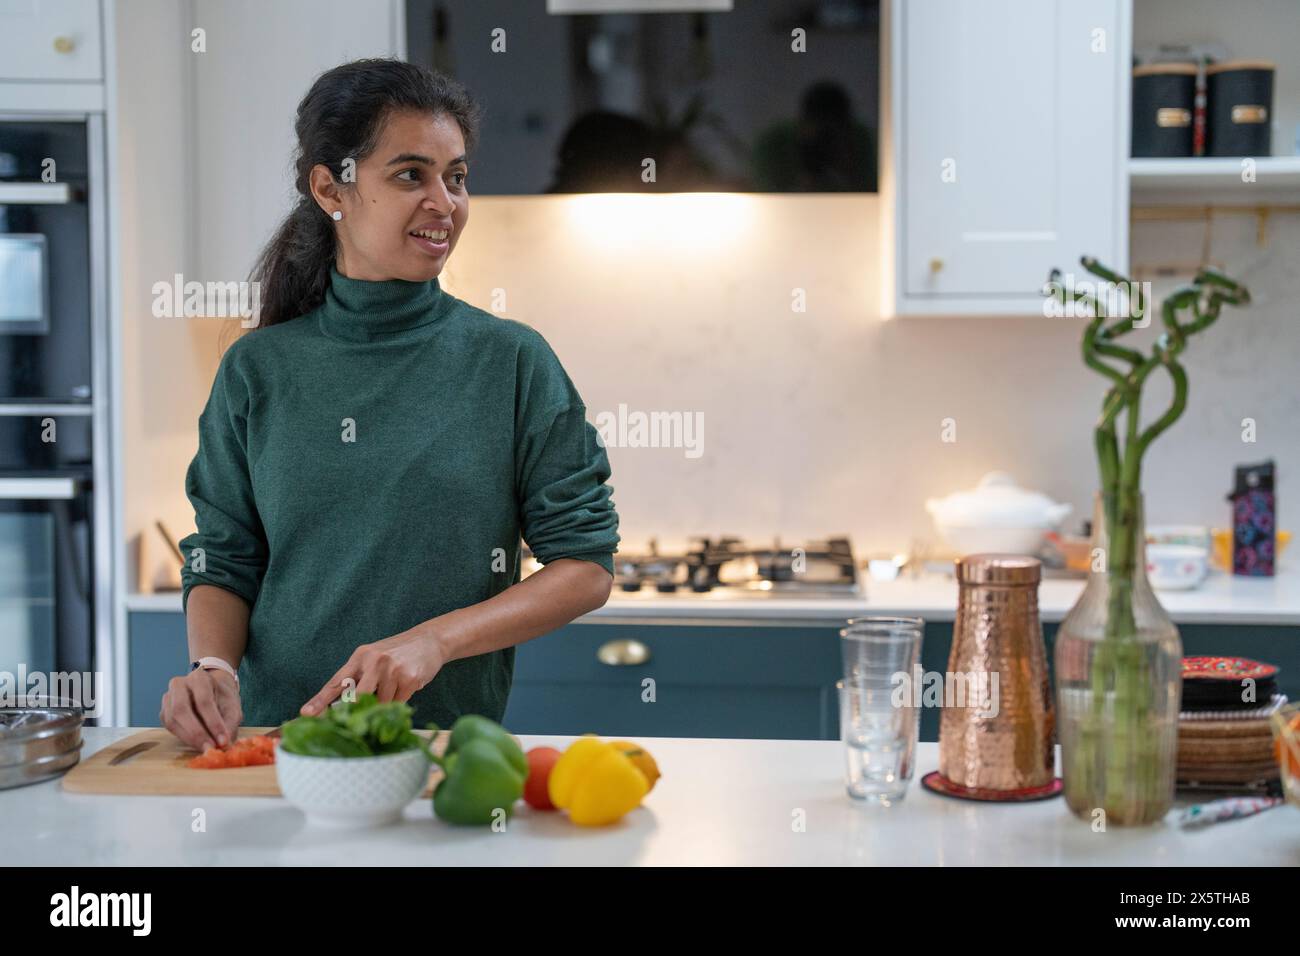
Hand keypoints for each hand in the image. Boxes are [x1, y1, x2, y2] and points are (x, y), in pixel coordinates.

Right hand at [161, 667, 241, 751]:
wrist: (213, 691)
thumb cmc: (223, 698)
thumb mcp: (233, 707)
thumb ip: (230, 723)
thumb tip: (223, 745)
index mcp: (199, 678)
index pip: (203, 700)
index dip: (213, 723)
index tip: (223, 741)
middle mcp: (179, 684)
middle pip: (181, 710)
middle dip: (197, 733)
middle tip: (210, 748)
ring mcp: (168, 698)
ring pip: (172, 720)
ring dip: (189, 738)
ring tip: (205, 748)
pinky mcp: (164, 711)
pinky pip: (169, 726)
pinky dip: (183, 737)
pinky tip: (196, 743)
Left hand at [300, 626, 447, 716]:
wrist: (428, 640)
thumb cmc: (396, 654)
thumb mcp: (373, 658)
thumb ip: (358, 678)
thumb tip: (341, 708)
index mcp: (360, 657)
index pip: (336, 682)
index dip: (320, 700)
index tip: (306, 714)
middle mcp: (374, 661)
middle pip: (357, 698)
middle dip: (357, 710)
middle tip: (358, 718)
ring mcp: (392, 669)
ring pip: (380, 704)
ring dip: (386, 703)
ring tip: (395, 687)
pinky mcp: (409, 678)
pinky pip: (397, 703)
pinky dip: (399, 701)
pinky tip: (406, 686)